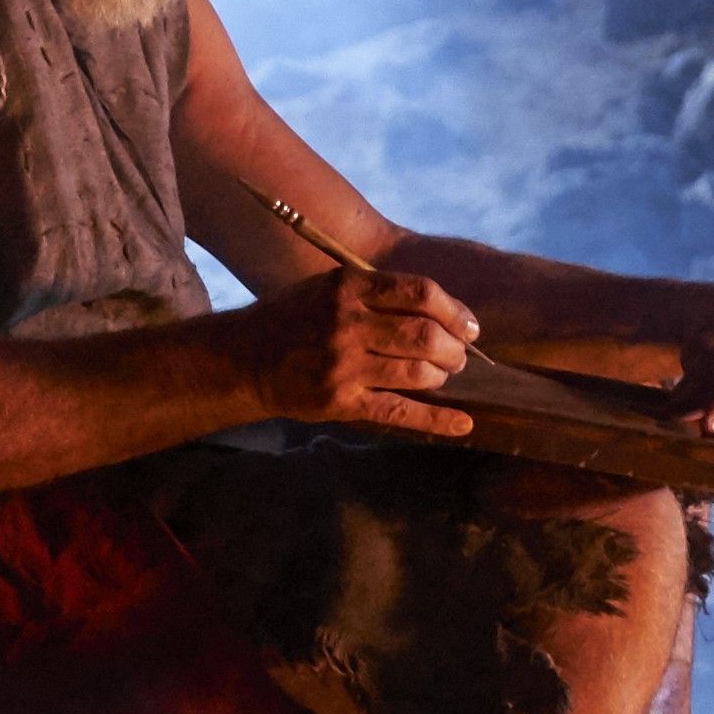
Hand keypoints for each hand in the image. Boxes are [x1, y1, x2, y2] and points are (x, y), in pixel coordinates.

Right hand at [255, 265, 483, 439]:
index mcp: (348, 287)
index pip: (420, 293)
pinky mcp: (340, 402)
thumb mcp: (327, 287)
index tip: (469, 326)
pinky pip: (399, 411)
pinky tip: (462, 425)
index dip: (455, 311)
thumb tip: (439, 310)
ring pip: (417, 372)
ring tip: (443, 375)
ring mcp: (344, 366)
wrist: (244, 358)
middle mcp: (347, 324)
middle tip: (459, 356)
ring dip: (442, 376)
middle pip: (425, 334)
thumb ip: (375, 292)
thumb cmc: (293, 319)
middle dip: (454, 348)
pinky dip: (437, 420)